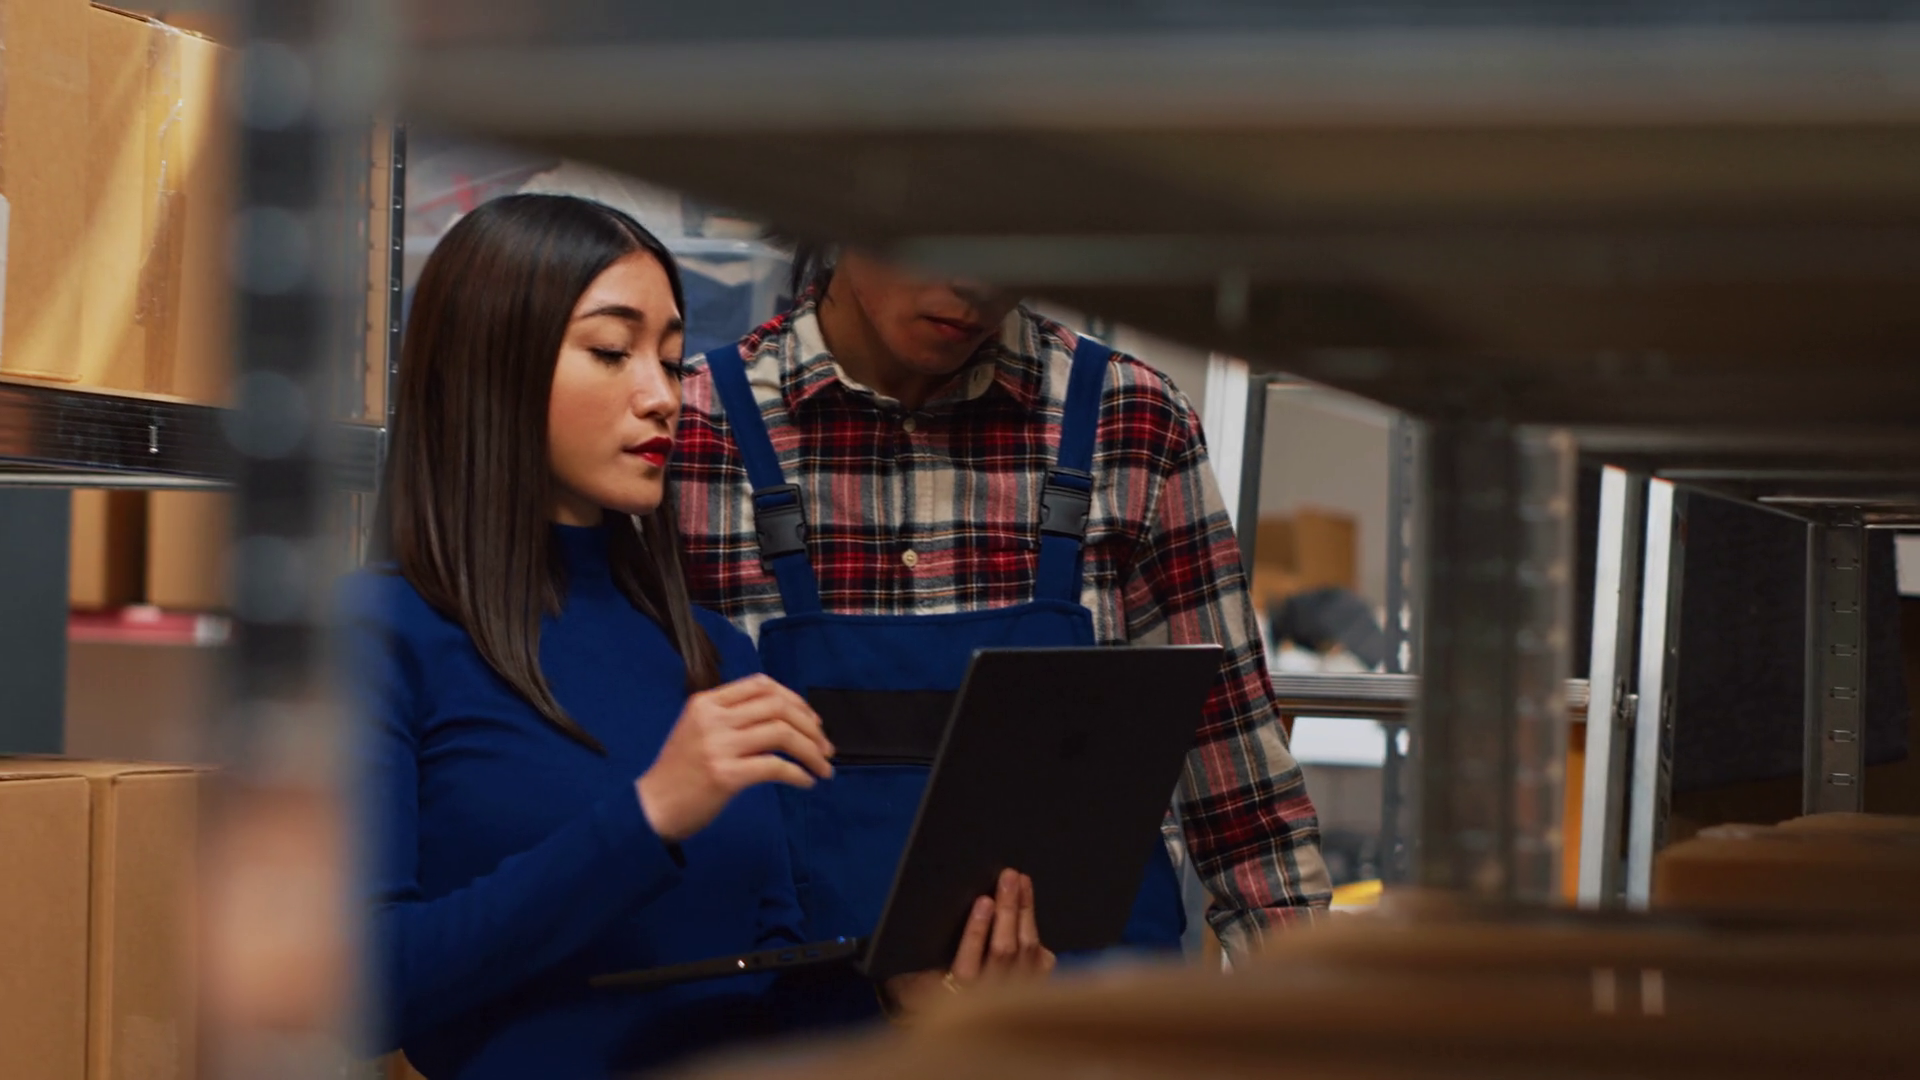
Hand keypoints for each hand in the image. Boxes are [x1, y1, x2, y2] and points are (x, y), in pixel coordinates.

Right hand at [636, 675, 833, 842]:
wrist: (651, 808)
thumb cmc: (679, 773)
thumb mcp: (697, 730)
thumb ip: (730, 718)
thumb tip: (782, 719)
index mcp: (707, 703)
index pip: (761, 685)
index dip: (794, 699)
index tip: (812, 720)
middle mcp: (714, 719)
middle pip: (778, 707)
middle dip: (810, 726)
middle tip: (825, 746)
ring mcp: (719, 746)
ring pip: (782, 734)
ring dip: (811, 751)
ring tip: (823, 767)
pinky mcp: (726, 775)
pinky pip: (775, 767)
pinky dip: (798, 774)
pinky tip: (806, 782)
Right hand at [884, 869, 1054, 1015]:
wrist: (971, 1041)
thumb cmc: (941, 1006)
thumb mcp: (919, 996)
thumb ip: (913, 982)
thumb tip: (905, 965)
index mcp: (960, 997)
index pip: (969, 962)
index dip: (977, 930)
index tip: (982, 902)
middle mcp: (992, 995)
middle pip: (1003, 949)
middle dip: (1007, 910)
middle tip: (1008, 877)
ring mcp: (1018, 993)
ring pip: (1027, 950)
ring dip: (1025, 913)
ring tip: (1021, 881)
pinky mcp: (1036, 991)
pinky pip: (1043, 963)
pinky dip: (1039, 937)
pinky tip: (1031, 915)